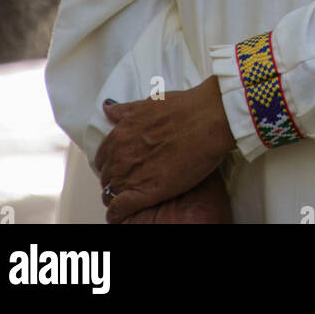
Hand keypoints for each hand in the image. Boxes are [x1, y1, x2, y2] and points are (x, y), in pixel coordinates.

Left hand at [97, 77, 235, 223]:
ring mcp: (132, 174)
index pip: (104, 157)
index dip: (113, 161)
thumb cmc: (186, 108)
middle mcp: (121, 155)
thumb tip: (108, 108)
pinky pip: (120, 208)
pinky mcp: (146, 192)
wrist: (210, 118)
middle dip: (116, 178)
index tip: (124, 164)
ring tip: (133, 194)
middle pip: (108, 175)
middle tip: (133, 179)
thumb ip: (126, 110)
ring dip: (118, 194)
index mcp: (120, 135)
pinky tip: (123, 212)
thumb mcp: (150, 103)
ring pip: (111, 192)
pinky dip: (118, 212)